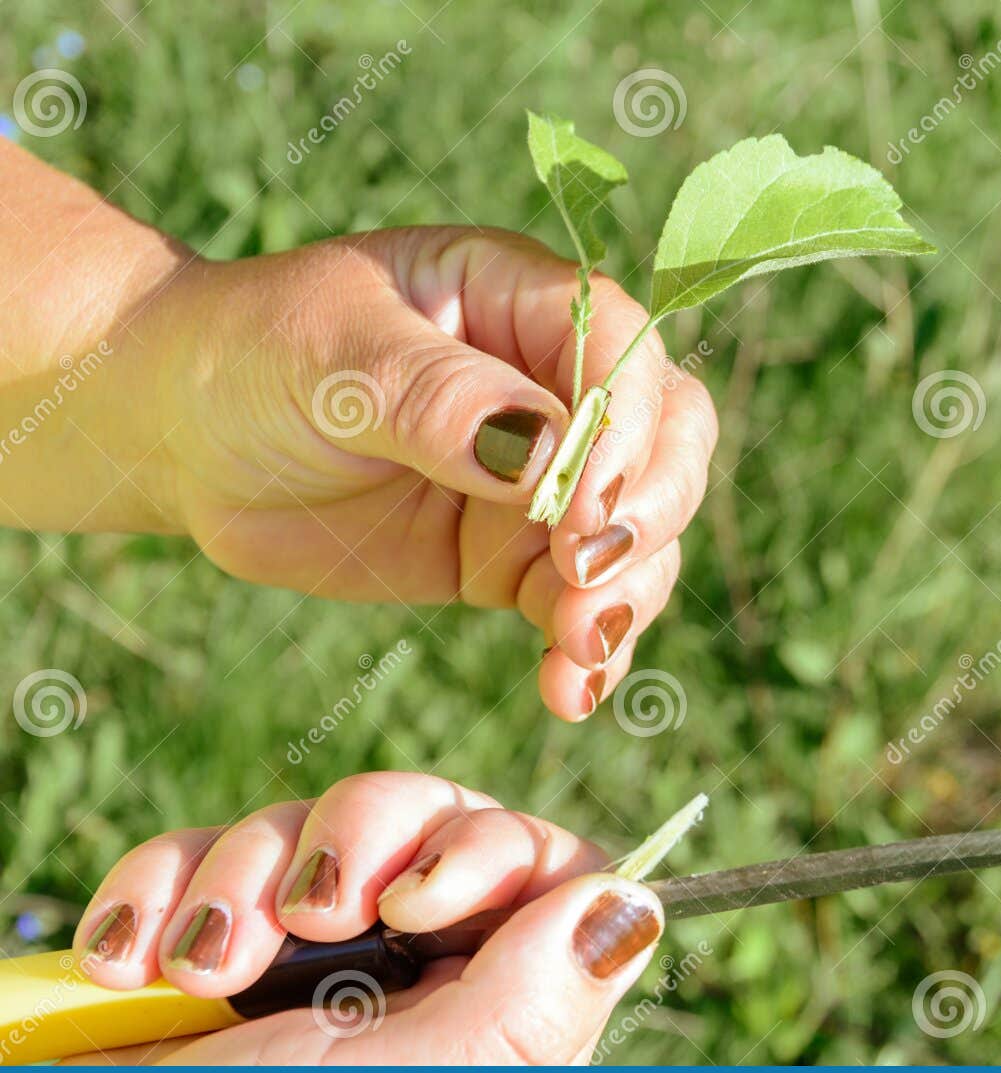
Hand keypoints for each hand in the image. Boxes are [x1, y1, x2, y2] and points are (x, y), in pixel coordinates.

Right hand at [67, 772, 663, 1064]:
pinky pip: (201, 848)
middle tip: (312, 918)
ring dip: (245, 877)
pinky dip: (162, 889)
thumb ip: (539, 1005)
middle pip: (435, 819)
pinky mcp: (200, 938)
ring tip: (203, 972)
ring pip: (316, 819)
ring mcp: (302, 953)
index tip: (422, 894)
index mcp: (486, 1013)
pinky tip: (135, 961)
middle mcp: (408, 977)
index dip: (494, 849)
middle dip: (361, 843)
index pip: (547, 871)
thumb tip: (633, 908)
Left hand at [142, 227, 716, 717]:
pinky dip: (589, 650)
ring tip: (576, 652)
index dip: (627, 426)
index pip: (624, 349)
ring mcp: (540, 479)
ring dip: (629, 594)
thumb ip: (445, 400)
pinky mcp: (512, 559)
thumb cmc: (250, 356)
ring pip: (640, 534)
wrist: (181, 439)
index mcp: (522, 300)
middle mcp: (553, 386)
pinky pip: (583, 603)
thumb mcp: (336, 356)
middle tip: (589, 576)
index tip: (583, 505)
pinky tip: (569, 691)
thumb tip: (553, 455)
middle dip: (649, 514)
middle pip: (666, 441)